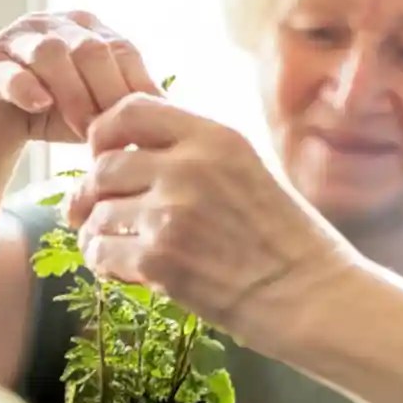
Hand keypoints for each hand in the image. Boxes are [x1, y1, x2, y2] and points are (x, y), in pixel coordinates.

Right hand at [0, 10, 161, 162]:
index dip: (138, 86)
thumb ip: (130, 104)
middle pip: (90, 48)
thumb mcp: (99, 108)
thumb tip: (182, 117)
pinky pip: (6, 72)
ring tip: (84, 128)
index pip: (122, 49)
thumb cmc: (54, 117)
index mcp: (86, 29)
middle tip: (116, 132)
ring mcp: (14, 42)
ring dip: (73, 93)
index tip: (152, 124)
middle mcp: (51, 26)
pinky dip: (26, 87)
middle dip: (108, 92)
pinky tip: (41, 106)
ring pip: (50, 54)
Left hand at [68, 93, 358, 338]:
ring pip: (97, 212)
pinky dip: (103, 264)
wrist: (309, 294)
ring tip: (115, 247)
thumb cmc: (284, 237)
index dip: (105, 132)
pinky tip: (122, 271)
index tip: (103, 154)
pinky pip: (101, 252)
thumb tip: (129, 152)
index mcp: (215, 137)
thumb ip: (196, 153)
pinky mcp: (159, 259)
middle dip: (93, 192)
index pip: (131, 109)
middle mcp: (189, 166)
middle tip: (94, 211)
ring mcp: (171, 212)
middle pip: (104, 166)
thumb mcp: (248, 170)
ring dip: (97, 233)